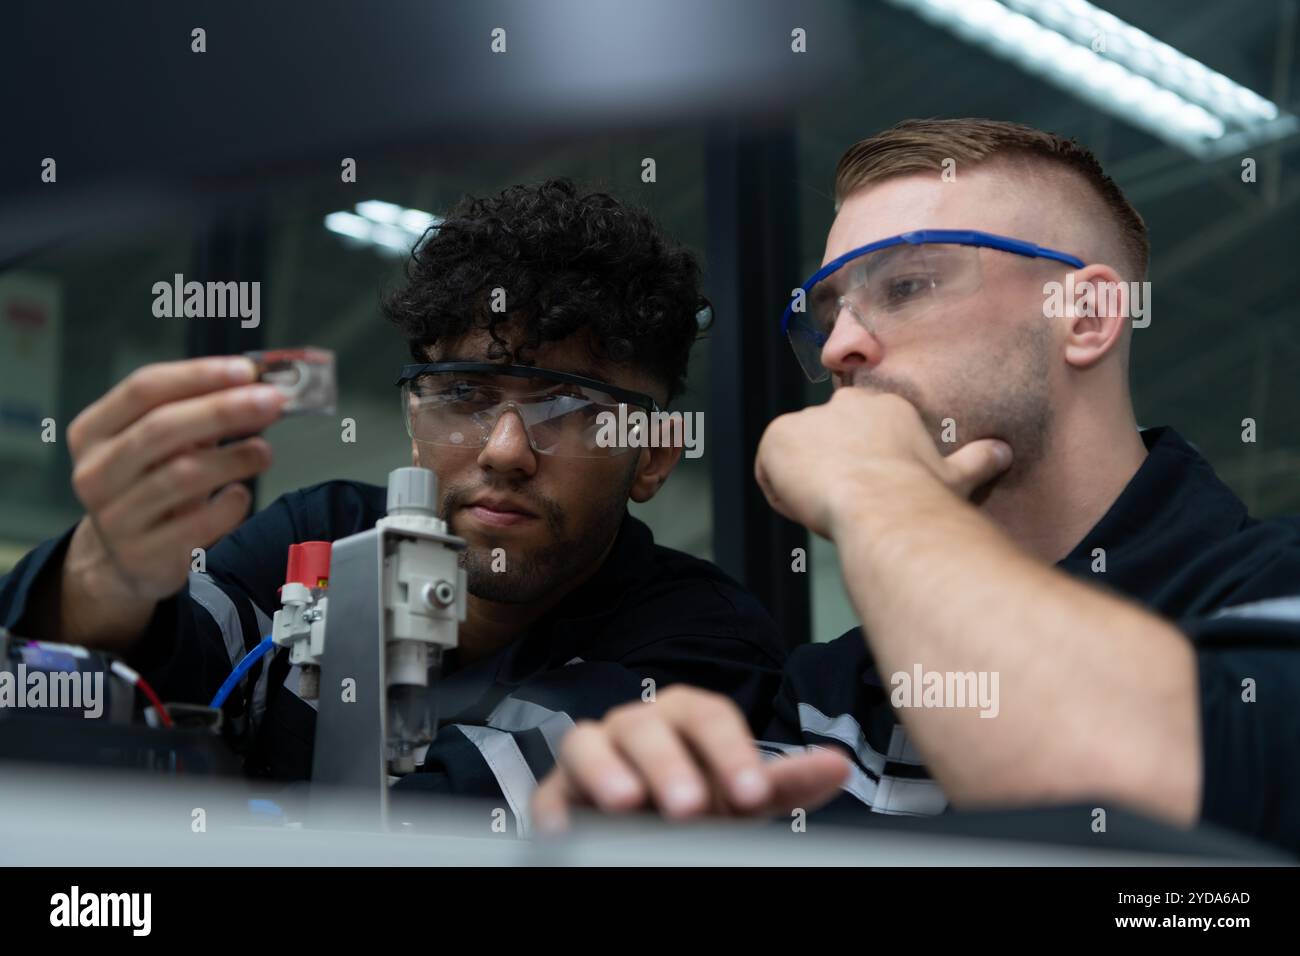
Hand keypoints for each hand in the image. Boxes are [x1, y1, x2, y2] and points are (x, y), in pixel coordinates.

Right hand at [55, 357, 286, 648]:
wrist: (124, 555)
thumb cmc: (151, 483)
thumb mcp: (161, 443)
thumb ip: (198, 411)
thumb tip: (257, 384)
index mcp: (93, 432)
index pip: (144, 388)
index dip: (199, 375)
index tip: (247, 369)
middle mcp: (95, 472)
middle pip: (163, 428)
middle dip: (224, 410)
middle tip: (271, 402)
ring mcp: (115, 517)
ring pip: (183, 475)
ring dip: (235, 457)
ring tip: (264, 452)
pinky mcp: (144, 554)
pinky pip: (199, 524)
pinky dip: (230, 504)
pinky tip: (241, 494)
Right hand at [531, 686, 849, 833]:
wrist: (654, 827)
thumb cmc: (702, 802)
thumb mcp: (744, 797)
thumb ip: (785, 782)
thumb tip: (838, 765)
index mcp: (686, 717)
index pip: (708, 716)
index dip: (731, 752)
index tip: (753, 795)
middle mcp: (637, 726)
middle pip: (646, 725)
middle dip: (669, 763)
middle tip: (691, 805)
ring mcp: (594, 753)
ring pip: (585, 739)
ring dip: (606, 770)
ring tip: (627, 803)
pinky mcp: (558, 791)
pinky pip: (548, 790)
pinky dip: (555, 808)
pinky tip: (570, 830)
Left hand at [754, 388, 1011, 538]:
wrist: (880, 503)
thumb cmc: (919, 494)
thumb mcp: (955, 475)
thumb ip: (977, 460)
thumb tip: (1004, 452)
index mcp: (885, 408)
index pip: (859, 433)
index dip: (860, 465)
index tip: (867, 488)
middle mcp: (845, 404)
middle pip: (826, 441)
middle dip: (831, 469)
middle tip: (847, 501)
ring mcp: (809, 418)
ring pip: (797, 455)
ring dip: (805, 482)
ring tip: (829, 507)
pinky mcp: (777, 436)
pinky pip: (769, 468)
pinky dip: (781, 491)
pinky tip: (806, 506)